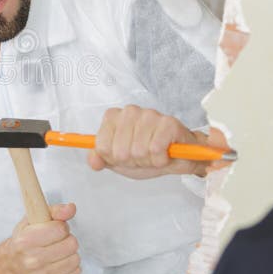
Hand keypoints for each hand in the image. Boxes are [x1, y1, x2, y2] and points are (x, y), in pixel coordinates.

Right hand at [0, 203, 80, 273]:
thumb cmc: (22, 242)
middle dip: (67, 240)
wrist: (9, 268)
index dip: (61, 227)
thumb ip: (54, 211)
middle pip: (71, 244)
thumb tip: (71, 208)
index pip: (61, 229)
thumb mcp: (32, 221)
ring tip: (58, 253)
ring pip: (75, 259)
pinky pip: (74, 273)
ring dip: (70, 254)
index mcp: (26, 240)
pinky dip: (70, 267)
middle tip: (57, 241)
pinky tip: (59, 264)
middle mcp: (32, 260)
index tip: (55, 229)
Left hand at [87, 105, 208, 178]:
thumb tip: (94, 162)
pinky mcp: (168, 123)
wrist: (178, 158)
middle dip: (133, 161)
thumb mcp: (117, 160)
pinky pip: (156, 150)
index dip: (115, 159)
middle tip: (143, 156)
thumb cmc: (147, 155)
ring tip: (155, 154)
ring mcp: (149, 114)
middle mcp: (129, 112)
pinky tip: (165, 153)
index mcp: (113, 117)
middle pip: (120, 152)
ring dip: (148, 161)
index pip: (102, 147)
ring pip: (139, 151)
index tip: (124, 155)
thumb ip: (100, 159)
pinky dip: (161, 159)